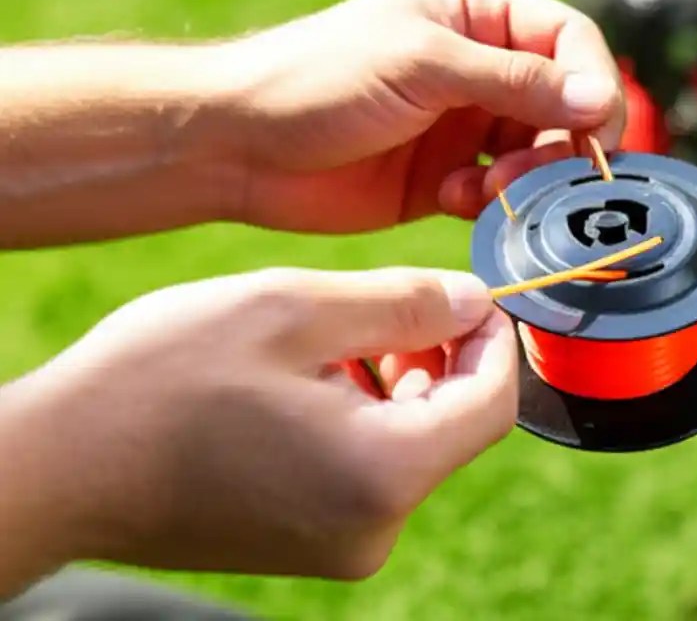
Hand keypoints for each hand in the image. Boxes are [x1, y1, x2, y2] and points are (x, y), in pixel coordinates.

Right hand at [0, 267, 515, 587]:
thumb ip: (402, 302)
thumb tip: (475, 300)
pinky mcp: (309, 546)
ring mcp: (341, 546)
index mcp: (383, 472)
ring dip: (396, 383)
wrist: (57, 469)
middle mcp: (375, 528)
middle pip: (456, 426)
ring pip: (412, 445)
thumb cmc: (160, 381)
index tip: (468, 293)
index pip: (495, 402)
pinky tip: (309, 382)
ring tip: (334, 340)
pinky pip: (370, 473)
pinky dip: (362, 419)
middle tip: (391, 306)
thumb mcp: (290, 310)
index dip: (495, 339)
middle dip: (440, 357)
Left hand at [217, 0, 625, 230]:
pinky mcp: (449, 178)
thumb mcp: (422, 65)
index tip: (592, 128)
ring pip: (539, 156)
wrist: (240, 147)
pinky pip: (503, 196)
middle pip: (565, 105)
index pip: (569, 40)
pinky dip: (495, 207)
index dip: (591, 84)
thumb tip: (598, 98)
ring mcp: (466, 125)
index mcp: (475, 13)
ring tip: (491, 192)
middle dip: (560, 144)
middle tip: (533, 174)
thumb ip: (514, 80)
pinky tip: (453, 203)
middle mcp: (480, 66)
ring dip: (528, 180)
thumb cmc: (317, 79)